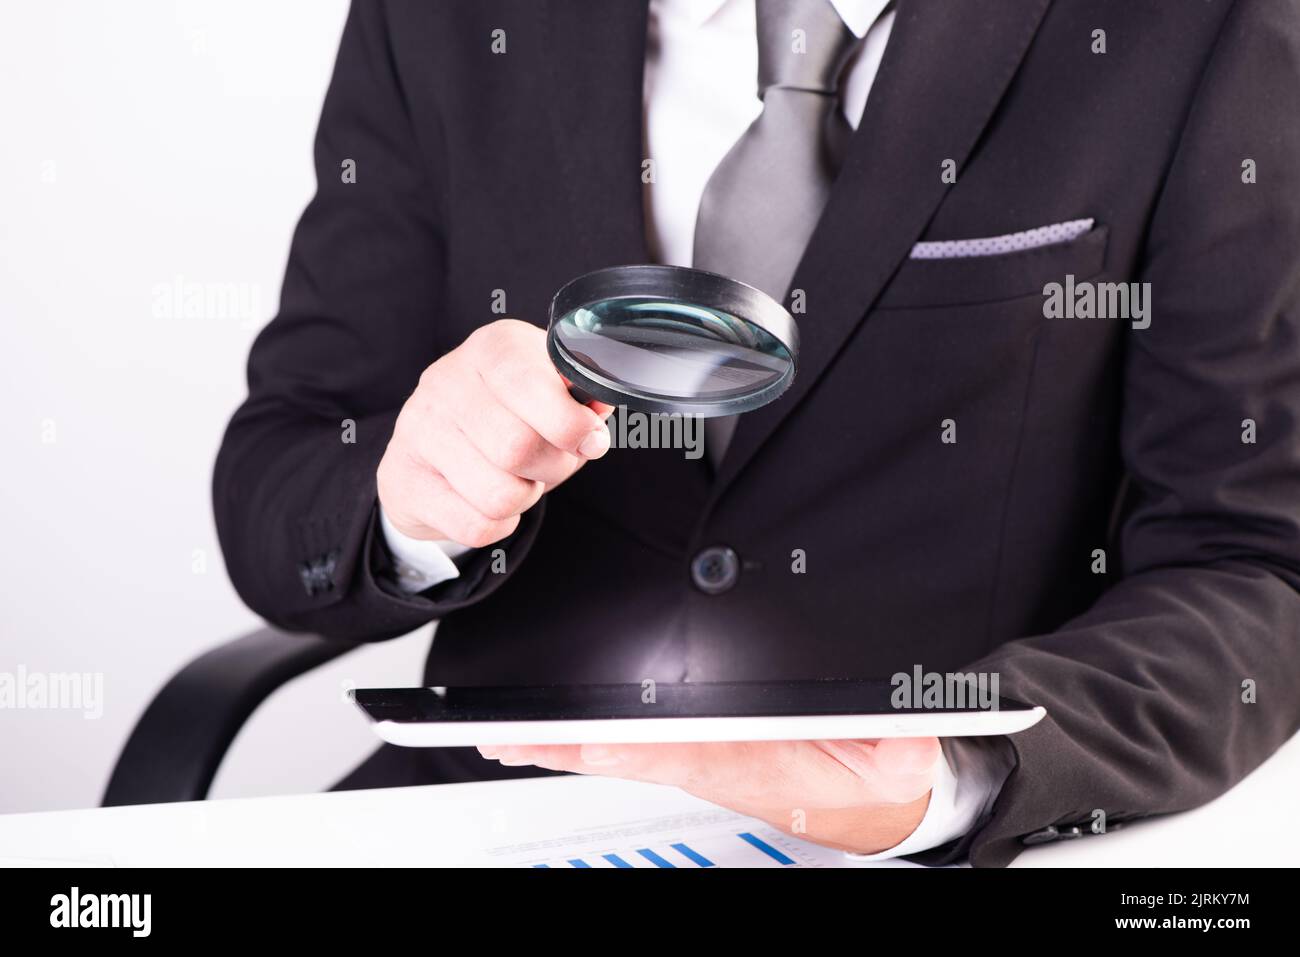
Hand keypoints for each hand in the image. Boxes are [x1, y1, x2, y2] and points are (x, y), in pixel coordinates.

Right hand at [378, 319, 613, 547]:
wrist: (436, 447)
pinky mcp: (403, 478)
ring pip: (499, 494)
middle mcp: (448, 380)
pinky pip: (475, 525)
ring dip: (524, 498)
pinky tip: (490, 502)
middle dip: (553, 468)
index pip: (531, 385)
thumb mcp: (551, 393)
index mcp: (493, 347)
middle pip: (519, 447)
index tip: (589, 440)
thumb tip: (594, 426)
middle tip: (553, 464)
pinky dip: (498, 524)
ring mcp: (419, 428)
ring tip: (518, 479)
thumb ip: (583, 402)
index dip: (572, 424)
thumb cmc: (510, 416)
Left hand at [479, 737, 940, 854]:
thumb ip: (898, 750)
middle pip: (624, 750)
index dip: (631, 744)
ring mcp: (688, 752)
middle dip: (563, 744)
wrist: (857, 788)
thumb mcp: (893, 758)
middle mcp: (705, 756)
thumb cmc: (861, 764)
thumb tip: (907, 740)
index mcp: (743, 757)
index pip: (679, 749)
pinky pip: (620, 738)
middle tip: (505, 737)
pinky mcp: (682, 744)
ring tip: (502, 735)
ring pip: (612, 745)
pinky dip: (575, 736)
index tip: (588, 737)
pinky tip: (541, 734)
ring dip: (556, 742)